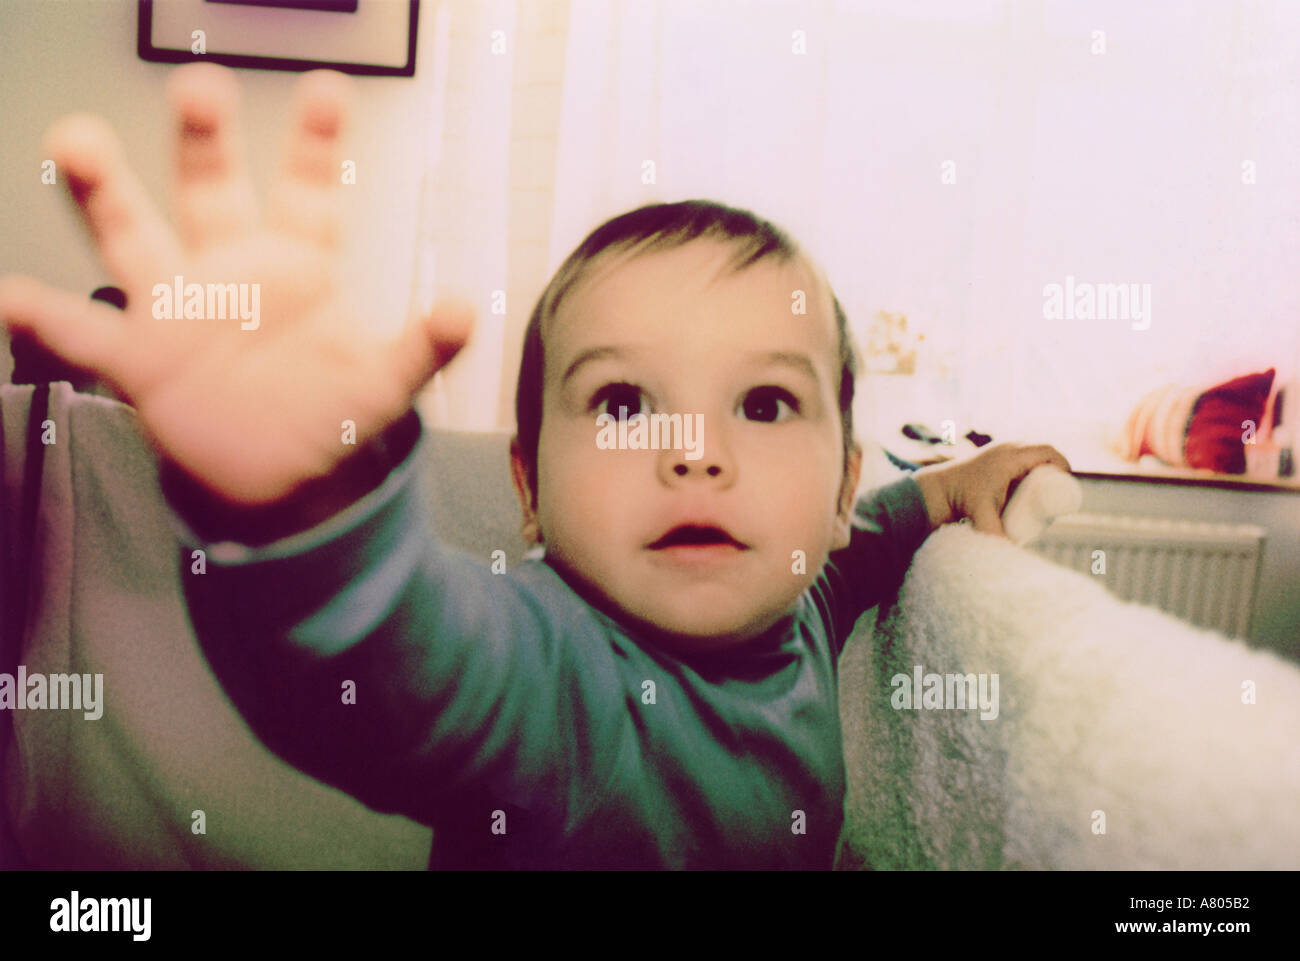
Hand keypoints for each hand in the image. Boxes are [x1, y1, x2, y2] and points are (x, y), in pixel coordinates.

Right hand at [0, 63, 472, 507]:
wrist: (286, 476)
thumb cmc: (334, 412)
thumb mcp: (387, 381)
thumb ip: (422, 345)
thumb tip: (462, 308)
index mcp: (300, 266)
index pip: (310, 193)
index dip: (317, 145)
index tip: (327, 90)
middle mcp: (234, 271)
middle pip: (212, 191)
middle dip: (205, 141)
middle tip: (199, 87)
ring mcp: (181, 310)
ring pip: (134, 236)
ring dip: (105, 191)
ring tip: (75, 140)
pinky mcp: (142, 360)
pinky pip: (84, 334)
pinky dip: (46, 318)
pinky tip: (10, 294)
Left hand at [912, 442, 1072, 537]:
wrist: (934, 491)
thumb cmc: (959, 500)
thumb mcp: (981, 518)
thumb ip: (996, 537)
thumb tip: (1011, 557)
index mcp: (1010, 455)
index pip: (1048, 452)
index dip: (1064, 465)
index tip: (1068, 487)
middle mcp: (1005, 448)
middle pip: (1042, 453)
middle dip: (1054, 471)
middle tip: (1058, 497)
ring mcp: (998, 450)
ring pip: (1030, 454)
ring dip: (1042, 467)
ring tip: (1049, 492)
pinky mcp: (992, 457)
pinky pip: (1019, 454)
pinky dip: (1029, 463)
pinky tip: (1035, 477)